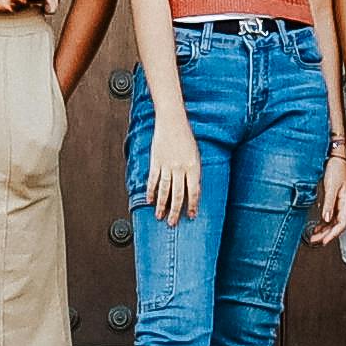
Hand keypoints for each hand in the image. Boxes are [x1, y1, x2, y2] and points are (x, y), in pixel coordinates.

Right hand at [142, 100, 202, 221]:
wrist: (172, 122)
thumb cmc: (186, 137)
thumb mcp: (195, 155)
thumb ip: (193, 172)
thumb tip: (192, 190)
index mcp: (193, 167)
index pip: (194, 191)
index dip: (193, 205)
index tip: (191, 216)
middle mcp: (180, 168)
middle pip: (178, 194)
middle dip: (176, 211)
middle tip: (173, 223)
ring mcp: (167, 165)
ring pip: (164, 190)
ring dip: (162, 205)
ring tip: (160, 216)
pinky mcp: (156, 162)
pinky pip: (153, 180)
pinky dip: (151, 191)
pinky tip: (149, 200)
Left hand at [310, 154, 345, 245]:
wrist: (338, 157)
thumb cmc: (336, 168)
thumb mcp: (331, 186)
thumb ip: (329, 203)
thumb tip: (326, 219)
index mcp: (345, 202)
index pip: (342, 223)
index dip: (333, 234)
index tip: (324, 241)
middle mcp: (343, 204)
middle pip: (337, 225)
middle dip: (326, 235)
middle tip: (315, 241)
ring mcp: (339, 202)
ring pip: (333, 221)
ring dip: (324, 230)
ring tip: (314, 236)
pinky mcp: (334, 199)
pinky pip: (330, 215)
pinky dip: (323, 223)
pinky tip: (317, 226)